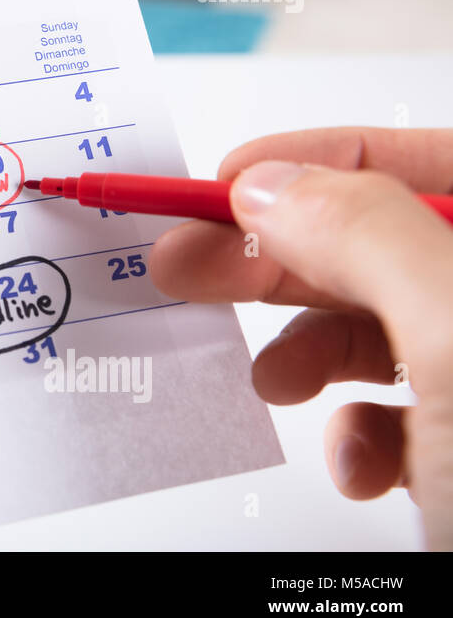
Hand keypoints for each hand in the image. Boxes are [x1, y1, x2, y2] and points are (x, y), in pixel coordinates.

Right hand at [149, 127, 452, 549]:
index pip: (430, 154)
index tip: (222, 182)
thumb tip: (276, 185)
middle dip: (286, 258)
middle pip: (393, 240)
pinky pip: (407, 412)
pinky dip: (359, 432)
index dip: (321, 155)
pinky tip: (356, 463)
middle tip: (188, 265)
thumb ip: (367, 234)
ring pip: (390, 329)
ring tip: (274, 383)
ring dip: (314, 352)